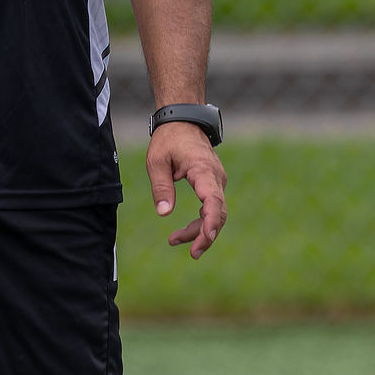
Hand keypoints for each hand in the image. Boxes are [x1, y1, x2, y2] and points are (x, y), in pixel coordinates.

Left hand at [147, 121, 226, 259]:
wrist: (183, 122)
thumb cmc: (168, 139)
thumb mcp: (156, 160)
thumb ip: (161, 186)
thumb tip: (164, 213)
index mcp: (202, 170)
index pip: (213, 199)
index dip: (211, 220)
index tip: (206, 237)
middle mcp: (215, 178)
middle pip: (218, 212)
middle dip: (206, 235)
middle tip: (191, 253)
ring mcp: (216, 181)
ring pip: (215, 213)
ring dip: (199, 230)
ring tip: (174, 241)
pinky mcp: (213, 184)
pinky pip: (212, 207)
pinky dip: (201, 221)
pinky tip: (185, 232)